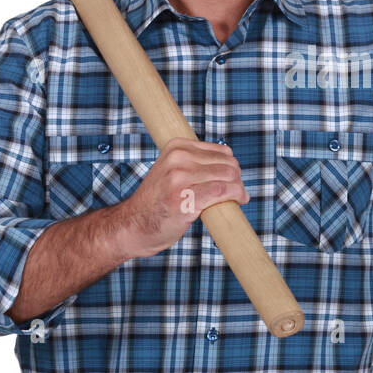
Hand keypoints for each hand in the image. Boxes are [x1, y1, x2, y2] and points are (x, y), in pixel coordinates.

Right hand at [117, 138, 248, 258]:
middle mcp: (177, 159)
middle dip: (238, 179)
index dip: (233, 167)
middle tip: (237, 193)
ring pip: (229, 177)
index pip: (222, 151)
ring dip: (239, 189)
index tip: (233, 181)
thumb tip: (232, 164)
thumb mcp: (171, 171)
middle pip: (228, 164)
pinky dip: (236, 196)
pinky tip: (238, 202)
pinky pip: (222, 192)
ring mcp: (180, 178)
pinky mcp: (185, 199)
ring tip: (238, 198)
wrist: (133, 226)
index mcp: (176, 147)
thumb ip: (194, 163)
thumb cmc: (158, 202)